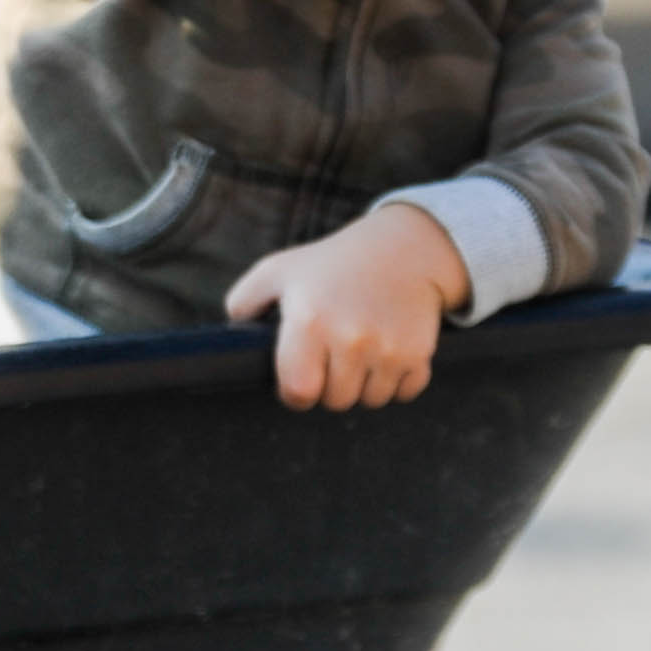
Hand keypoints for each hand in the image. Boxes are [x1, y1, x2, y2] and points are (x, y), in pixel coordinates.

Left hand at [225, 204, 468, 411]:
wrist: (404, 249)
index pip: (298, 392)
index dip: (296, 391)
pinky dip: (395, 381)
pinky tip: (387, 350)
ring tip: (361, 349)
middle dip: (331, 385)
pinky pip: (403, 393)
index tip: (300, 377)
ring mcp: (387, 349)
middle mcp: (350, 339)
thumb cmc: (333, 263)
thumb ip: (244, 302)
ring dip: (364, 385)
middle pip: (335, 401)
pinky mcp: (418, 354)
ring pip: (369, 401)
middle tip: (333, 355)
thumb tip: (233, 338)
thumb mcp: (278, 270)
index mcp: (309, 322)